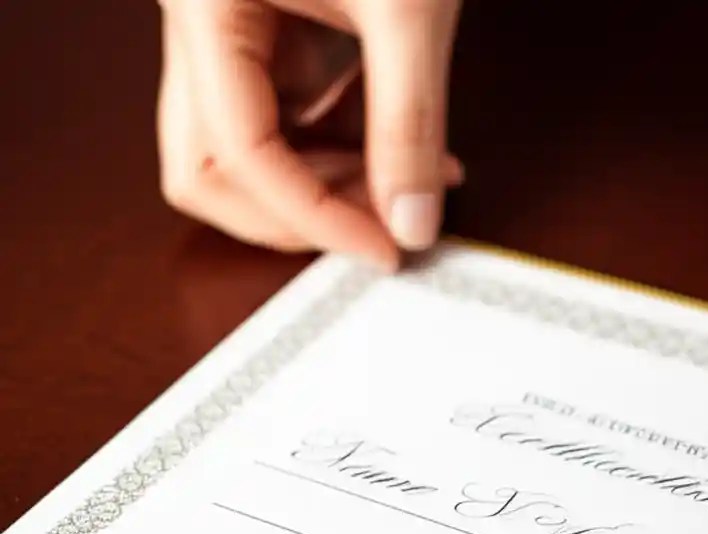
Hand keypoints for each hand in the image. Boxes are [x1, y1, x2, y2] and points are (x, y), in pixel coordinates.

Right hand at [157, 0, 463, 269]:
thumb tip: (410, 223)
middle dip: (301, 213)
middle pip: (211, 168)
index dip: (313, 215)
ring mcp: (232, 34)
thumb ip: (409, 119)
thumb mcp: (410, 10)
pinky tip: (409, 150)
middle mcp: (201, 26)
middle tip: (383, 230)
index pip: (238, 152)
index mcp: (204, 6)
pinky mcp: (275, 35)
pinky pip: (291, 121)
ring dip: (332, 186)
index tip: (382, 249)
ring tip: (419, 182)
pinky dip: (348, 149)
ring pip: (251, 152)